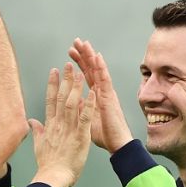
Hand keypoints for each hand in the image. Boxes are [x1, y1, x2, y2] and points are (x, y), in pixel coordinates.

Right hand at [30, 63, 95, 186]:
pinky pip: (85, 116)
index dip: (52, 84)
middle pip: (60, 97)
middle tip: (68, 65)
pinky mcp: (80, 135)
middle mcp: (58, 124)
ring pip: (72, 103)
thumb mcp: (39, 145)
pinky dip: (89, 104)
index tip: (53, 71)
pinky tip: (92, 92)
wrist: (53, 177)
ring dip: (76, 87)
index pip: (50, 100)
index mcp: (50, 126)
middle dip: (65, 79)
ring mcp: (69, 129)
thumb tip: (30, 121)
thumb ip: (36, 131)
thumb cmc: (48, 165)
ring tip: (79, 72)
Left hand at [69, 38, 132, 152]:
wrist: (116, 144)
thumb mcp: (85, 120)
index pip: (84, 76)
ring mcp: (106, 93)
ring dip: (91, 56)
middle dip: (83, 55)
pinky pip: (105, 79)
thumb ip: (80, 109)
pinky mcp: (110, 98)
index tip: (69, 53)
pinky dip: (101, 67)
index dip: (77, 64)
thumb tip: (71, 102)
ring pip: (98, 70)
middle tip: (76, 42)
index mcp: (94, 96)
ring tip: (85, 43)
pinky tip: (97, 56)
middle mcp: (101, 92)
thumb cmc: (105, 134)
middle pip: (91, 69)